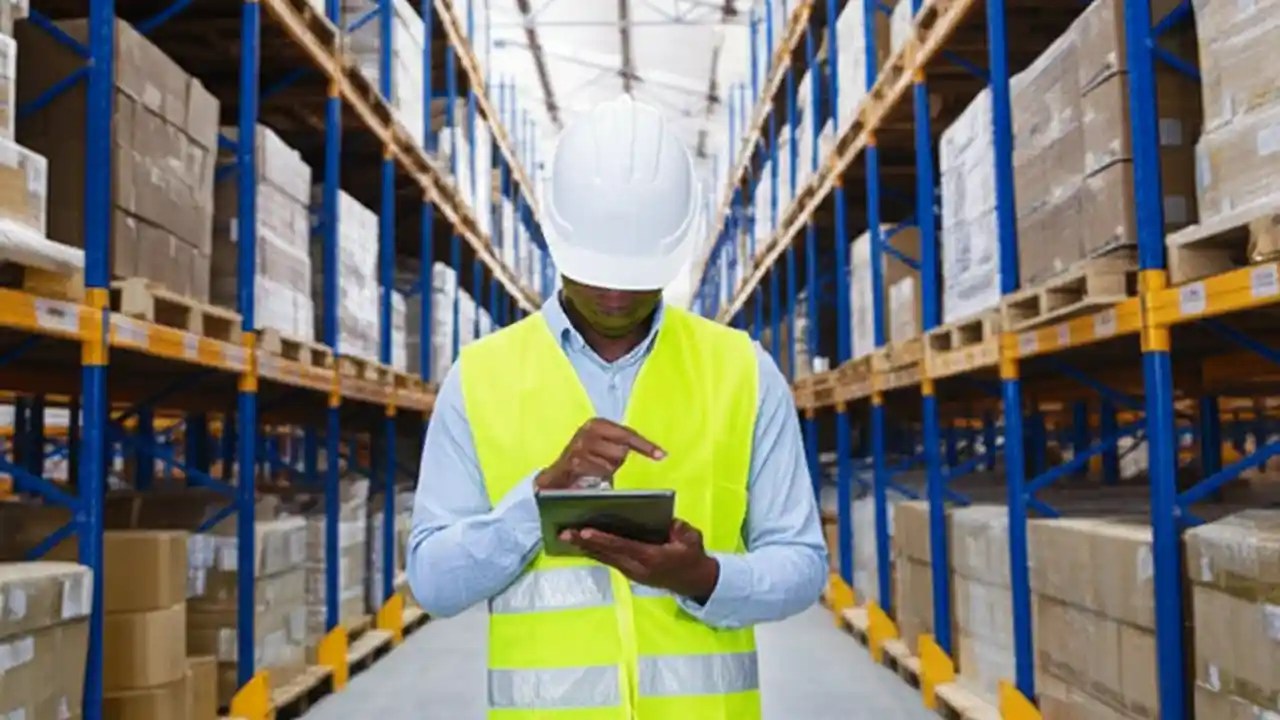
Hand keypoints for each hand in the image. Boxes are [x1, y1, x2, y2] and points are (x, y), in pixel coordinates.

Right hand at [536, 418, 664, 490]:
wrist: (556, 478)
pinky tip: (588, 477)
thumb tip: (657, 453)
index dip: (646, 446)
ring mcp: (579, 445)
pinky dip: (598, 477)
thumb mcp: (605, 448)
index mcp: (598, 423)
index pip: (628, 434)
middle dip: (616, 461)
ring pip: (612, 463)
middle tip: (602, 463)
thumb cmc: (586, 461)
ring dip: (606, 471)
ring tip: (593, 470)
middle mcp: (588, 430)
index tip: (662, 455)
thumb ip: (623, 445)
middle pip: (622, 451)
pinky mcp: (574, 462)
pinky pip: (599, 473)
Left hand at [564, 520, 719, 602]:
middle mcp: (638, 568)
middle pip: (607, 554)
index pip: (623, 546)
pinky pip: (609, 561)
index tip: (585, 531)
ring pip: (605, 559)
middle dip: (585, 543)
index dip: (603, 539)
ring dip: (585, 548)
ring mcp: (632, 573)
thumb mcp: (690, 537)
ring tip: (566, 537)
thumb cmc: (692, 556)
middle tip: (564, 533)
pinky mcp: (630, 574)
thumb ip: (676, 527)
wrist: (694, 582)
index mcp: (652, 558)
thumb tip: (660, 518)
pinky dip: (595, 552)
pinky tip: (581, 544)